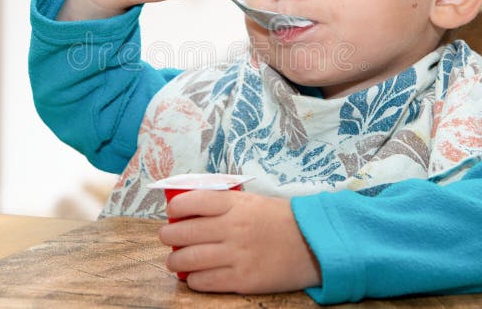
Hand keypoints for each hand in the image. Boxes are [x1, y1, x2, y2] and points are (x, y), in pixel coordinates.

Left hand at [158, 190, 320, 293]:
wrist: (314, 244)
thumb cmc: (282, 220)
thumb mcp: (253, 201)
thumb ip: (224, 204)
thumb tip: (191, 211)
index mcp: (235, 204)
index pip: (191, 201)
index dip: (175, 207)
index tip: (172, 212)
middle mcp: (232, 228)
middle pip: (184, 232)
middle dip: (168, 235)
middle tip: (167, 237)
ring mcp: (237, 255)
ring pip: (189, 259)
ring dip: (175, 261)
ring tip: (174, 261)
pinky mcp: (243, 280)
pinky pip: (205, 281)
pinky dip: (193, 279)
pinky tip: (194, 276)